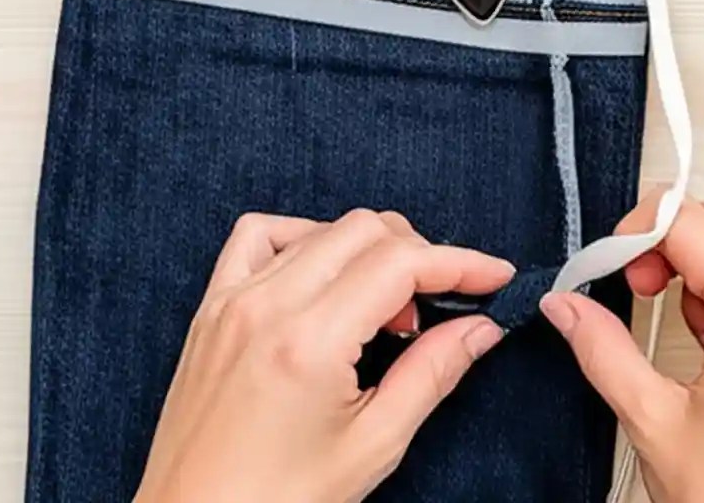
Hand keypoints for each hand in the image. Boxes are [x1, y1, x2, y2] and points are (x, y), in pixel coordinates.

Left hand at [135, 210, 515, 502]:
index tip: (492, 275)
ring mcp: (232, 300)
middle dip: (420, 255)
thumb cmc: (275, 501)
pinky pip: (258, 237)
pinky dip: (301, 238)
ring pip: (319, 229)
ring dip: (367, 251)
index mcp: (309, 341)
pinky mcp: (211, 308)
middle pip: (365, 230)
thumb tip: (480, 328)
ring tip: (384, 311)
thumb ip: (432, 374)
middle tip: (441, 305)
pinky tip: (323, 278)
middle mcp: (267, 306)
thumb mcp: (372, 444)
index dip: (459, 262)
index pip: (401, 262)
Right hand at [540, 191, 703, 502]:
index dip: (636, 234)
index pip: (693, 225)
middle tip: (629, 287)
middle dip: (665, 241)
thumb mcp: (652, 420)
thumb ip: (602, 348)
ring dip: (694, 269)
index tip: (603, 266)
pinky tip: (696, 340)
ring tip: (662, 323)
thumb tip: (566, 306)